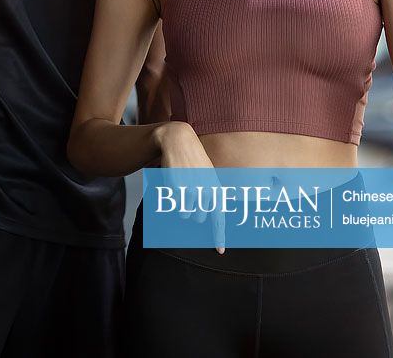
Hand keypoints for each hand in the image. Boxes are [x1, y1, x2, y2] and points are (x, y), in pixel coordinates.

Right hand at [156, 122, 225, 252]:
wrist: (179, 141)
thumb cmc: (194, 160)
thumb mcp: (208, 175)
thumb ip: (211, 194)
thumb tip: (211, 215)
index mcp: (216, 189)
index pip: (219, 218)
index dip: (219, 236)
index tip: (220, 251)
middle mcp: (206, 191)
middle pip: (199, 218)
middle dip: (194, 212)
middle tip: (190, 197)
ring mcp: (191, 190)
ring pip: (186, 214)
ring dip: (182, 207)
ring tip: (182, 190)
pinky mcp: (176, 188)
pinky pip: (174, 205)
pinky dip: (173, 200)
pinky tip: (174, 185)